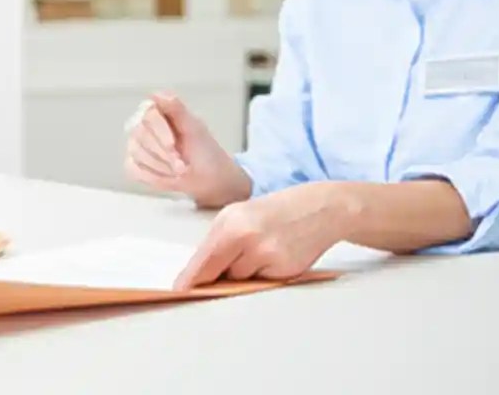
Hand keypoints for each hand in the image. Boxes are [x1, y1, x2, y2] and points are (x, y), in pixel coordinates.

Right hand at [123, 92, 250, 207]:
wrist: (211, 180)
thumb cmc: (206, 152)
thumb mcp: (195, 129)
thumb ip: (177, 109)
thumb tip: (155, 94)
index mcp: (161, 112)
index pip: (147, 114)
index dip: (159, 131)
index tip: (172, 145)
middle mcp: (146, 126)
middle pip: (139, 135)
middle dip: (162, 153)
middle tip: (181, 164)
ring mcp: (140, 146)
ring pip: (137, 153)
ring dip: (161, 167)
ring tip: (180, 170)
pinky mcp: (136, 165)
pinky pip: (135, 169)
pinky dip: (154, 176)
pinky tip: (169, 178)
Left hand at [174, 181, 354, 288]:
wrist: (320, 209)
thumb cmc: (274, 212)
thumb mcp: (240, 215)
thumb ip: (220, 241)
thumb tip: (202, 272)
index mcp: (230, 222)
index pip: (205, 257)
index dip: (191, 277)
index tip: (179, 289)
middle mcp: (246, 238)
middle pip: (219, 273)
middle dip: (218, 274)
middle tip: (232, 259)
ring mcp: (266, 255)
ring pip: (240, 279)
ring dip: (245, 271)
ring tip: (262, 249)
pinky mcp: (284, 269)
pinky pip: (261, 281)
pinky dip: (263, 274)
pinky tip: (275, 256)